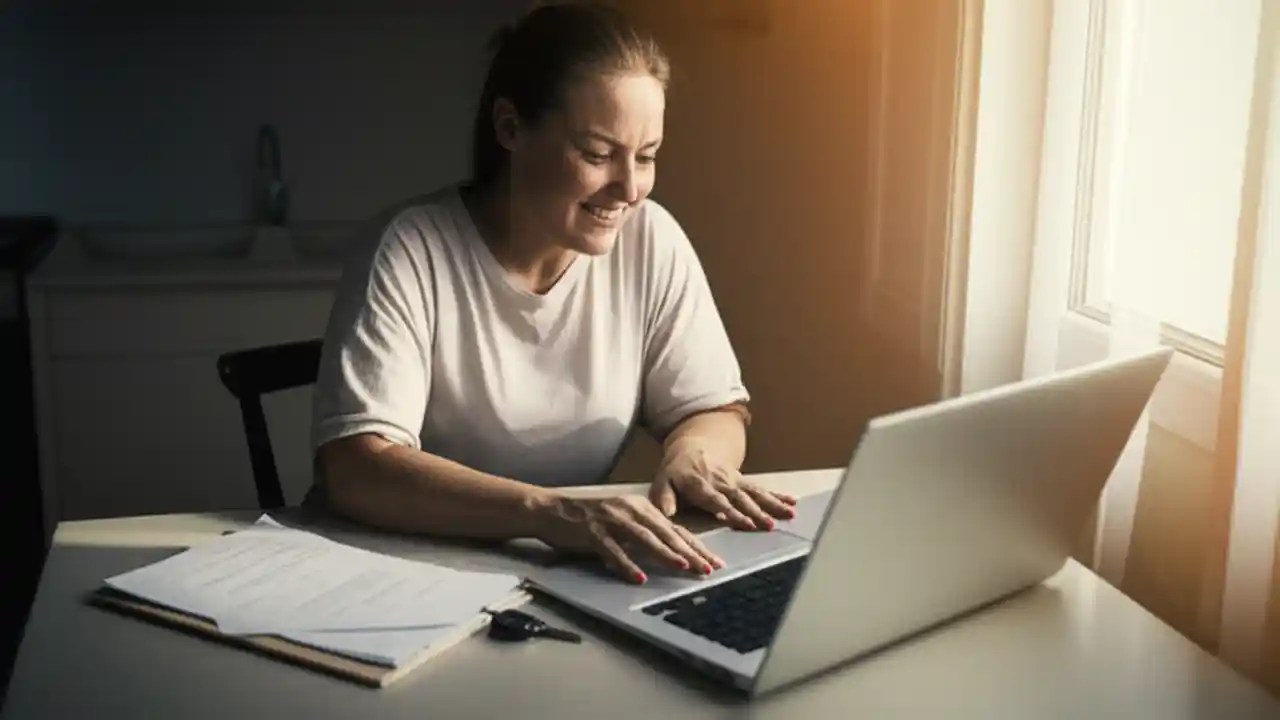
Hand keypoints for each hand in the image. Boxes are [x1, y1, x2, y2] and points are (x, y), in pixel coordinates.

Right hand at [534, 493, 724, 583]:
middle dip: (689, 553)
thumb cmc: (589, 519)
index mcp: (641, 507)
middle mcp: (630, 510)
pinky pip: (613, 551)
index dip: (696, 546)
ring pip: (644, 539)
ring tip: (682, 568)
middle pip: (666, 533)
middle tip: (707, 570)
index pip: (676, 529)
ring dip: (665, 554)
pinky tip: (638, 578)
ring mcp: (612, 520)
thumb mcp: (623, 521)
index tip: (714, 562)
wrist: (552, 510)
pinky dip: (627, 564)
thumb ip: (646, 533)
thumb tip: (674, 553)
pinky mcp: (593, 532)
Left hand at [649, 439, 796, 529]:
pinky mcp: (742, 480)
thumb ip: (664, 498)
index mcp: (700, 484)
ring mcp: (734, 480)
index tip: (747, 524)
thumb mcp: (662, 482)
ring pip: (755, 492)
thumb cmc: (675, 471)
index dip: (733, 513)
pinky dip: (777, 495)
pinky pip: (761, 488)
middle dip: (756, 511)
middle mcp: (721, 481)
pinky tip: (792, 503)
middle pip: (741, 498)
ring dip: (772, 504)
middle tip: (770, 525)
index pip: (718, 501)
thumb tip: (666, 514)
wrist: (690, 448)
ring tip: (789, 514)